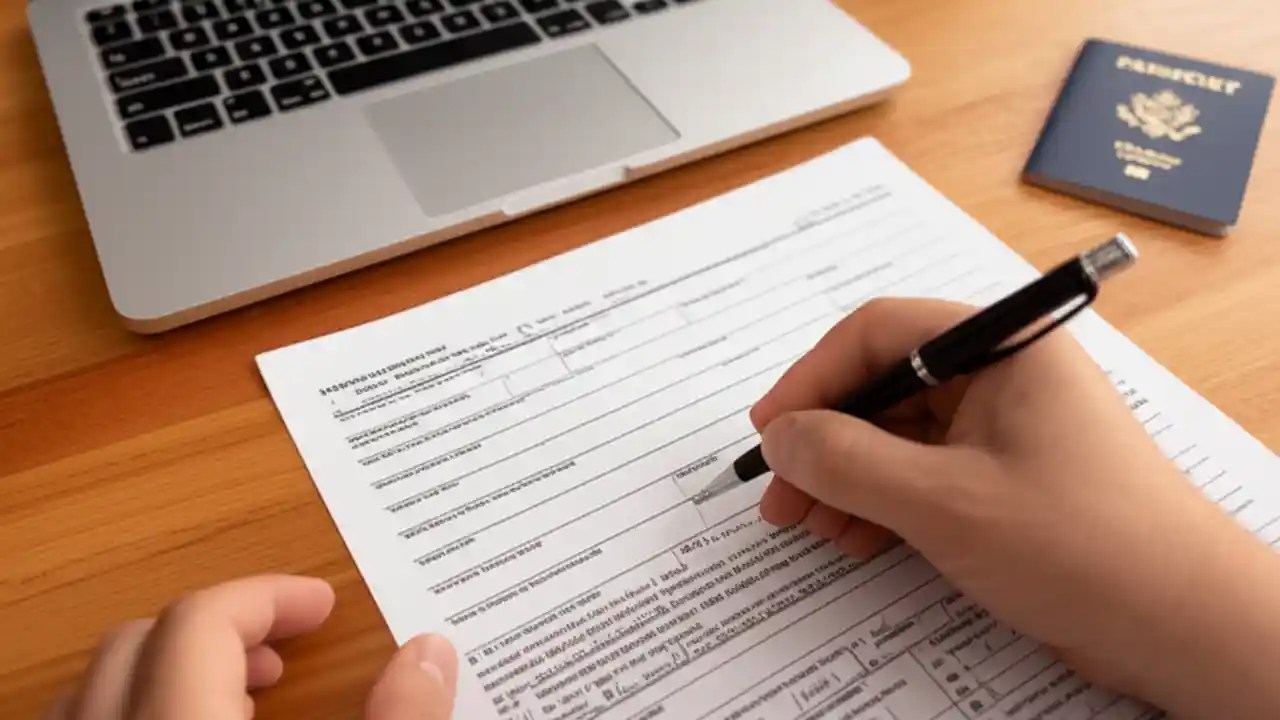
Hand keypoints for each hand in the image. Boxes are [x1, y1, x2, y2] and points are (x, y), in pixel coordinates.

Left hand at [45, 575, 457, 719]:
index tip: (324, 606)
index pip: (200, 623)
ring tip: (243, 694)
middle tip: (287, 650)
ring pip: (97, 690)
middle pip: (138, 642)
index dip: (266, 597)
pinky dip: (135, 709)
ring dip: (169, 670)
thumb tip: (431, 651)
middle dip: (219, 628)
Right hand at [751, 298, 1279, 719]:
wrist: (1185, 625)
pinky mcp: (1012, 482)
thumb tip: (781, 437)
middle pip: (888, 387)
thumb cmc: (1078, 544)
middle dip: (826, 442)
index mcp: (1004, 346)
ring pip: (903, 437)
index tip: (769, 430)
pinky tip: (856, 539)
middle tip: (778, 495)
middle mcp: (1006, 376)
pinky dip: (886, 503)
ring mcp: (1010, 431)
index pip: (882, 333)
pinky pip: (929, 475)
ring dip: (848, 480)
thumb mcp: (943, 501)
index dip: (813, 377)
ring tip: (809, 528)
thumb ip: (848, 462)